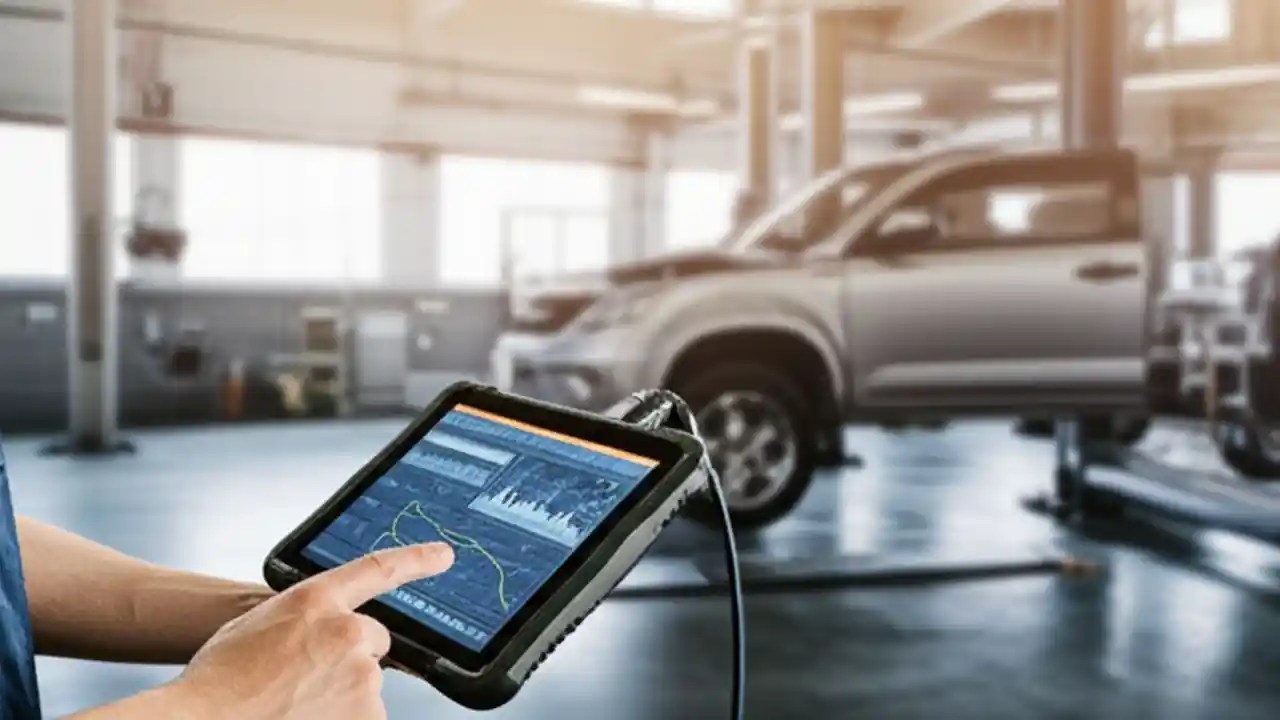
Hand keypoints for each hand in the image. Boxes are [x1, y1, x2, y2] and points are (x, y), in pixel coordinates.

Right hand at [169, 543, 454, 719]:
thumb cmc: (217, 684)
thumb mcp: (257, 629)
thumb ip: (304, 623)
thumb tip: (326, 635)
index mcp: (314, 602)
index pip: (376, 570)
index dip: (415, 561)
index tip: (444, 555)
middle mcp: (346, 634)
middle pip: (372, 644)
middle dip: (349, 660)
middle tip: (305, 681)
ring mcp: (360, 678)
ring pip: (366, 686)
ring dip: (342, 696)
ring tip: (293, 705)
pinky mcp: (367, 715)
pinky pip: (366, 716)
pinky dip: (344, 718)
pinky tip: (304, 717)